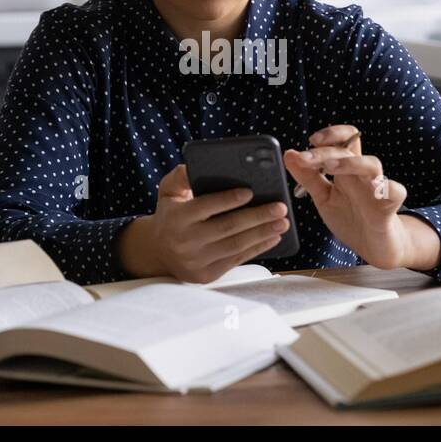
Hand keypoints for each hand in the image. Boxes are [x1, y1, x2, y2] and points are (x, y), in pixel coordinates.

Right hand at [116, 163, 289, 282]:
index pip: (205, 207)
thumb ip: (180, 177)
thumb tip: (194, 166)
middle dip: (257, 217)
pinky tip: (273, 237)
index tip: (250, 192)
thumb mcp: (168, 192)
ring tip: (282, 223)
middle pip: (227, 228)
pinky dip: (257, 249)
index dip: (228, 200)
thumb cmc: (171, 214)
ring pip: (235, 246)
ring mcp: (195, 261)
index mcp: (176, 218)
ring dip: (262, 234)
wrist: (158, 251)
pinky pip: (236, 260)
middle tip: (280, 208)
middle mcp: (185, 241)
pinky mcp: (206, 275)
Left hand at [283, 124, 433, 270]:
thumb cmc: (350, 218)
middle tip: (305, 159)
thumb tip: (289, 155)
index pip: (344, 140)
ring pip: (372, 164)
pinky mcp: (390, 205)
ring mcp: (377, 188)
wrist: (372, 245)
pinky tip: (375, 189)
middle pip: (350, 149)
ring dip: (350, 162)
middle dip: (326, 151)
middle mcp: (362, 174)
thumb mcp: (323, 197)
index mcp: (347, 170)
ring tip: (329, 167)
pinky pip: (395, 191)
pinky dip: (386, 188)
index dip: (330, 134)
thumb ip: (308, 177)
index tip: (311, 141)